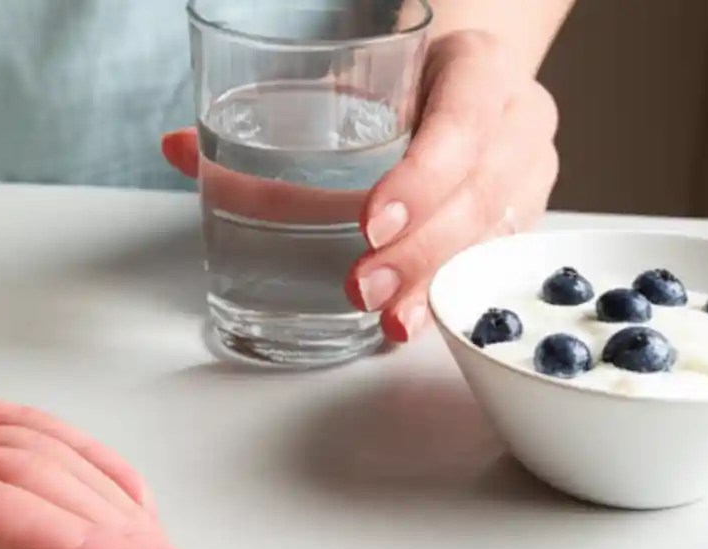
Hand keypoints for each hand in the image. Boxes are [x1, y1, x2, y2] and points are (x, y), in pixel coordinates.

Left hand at [162, 30, 558, 343]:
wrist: (468, 79)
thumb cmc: (403, 78)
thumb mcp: (352, 75)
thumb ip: (272, 110)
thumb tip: (177, 148)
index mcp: (481, 68)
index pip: (462, 122)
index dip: (420, 177)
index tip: (368, 221)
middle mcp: (520, 121)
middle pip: (478, 192)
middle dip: (416, 248)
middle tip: (359, 285)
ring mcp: (530, 174)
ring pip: (490, 236)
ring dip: (431, 282)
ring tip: (386, 318)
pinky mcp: (521, 218)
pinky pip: (491, 261)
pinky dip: (446, 294)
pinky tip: (410, 321)